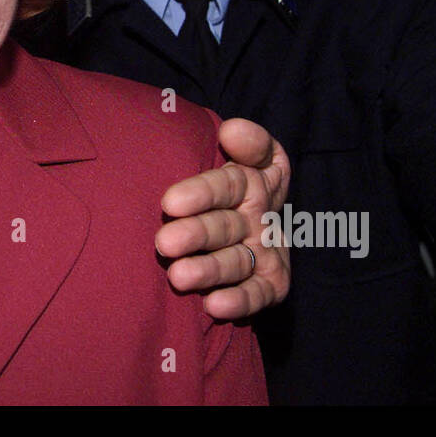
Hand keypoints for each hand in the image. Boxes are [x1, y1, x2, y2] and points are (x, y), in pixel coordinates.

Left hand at [156, 117, 290, 319]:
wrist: (246, 218)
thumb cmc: (230, 184)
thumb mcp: (242, 153)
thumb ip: (246, 140)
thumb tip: (232, 130)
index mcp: (254, 183)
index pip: (230, 184)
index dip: (202, 192)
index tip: (169, 202)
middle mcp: (261, 219)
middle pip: (225, 226)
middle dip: (196, 234)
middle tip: (164, 243)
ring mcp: (266, 253)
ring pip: (236, 262)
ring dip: (209, 270)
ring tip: (178, 276)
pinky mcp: (271, 284)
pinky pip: (257, 295)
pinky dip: (238, 301)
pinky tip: (213, 306)